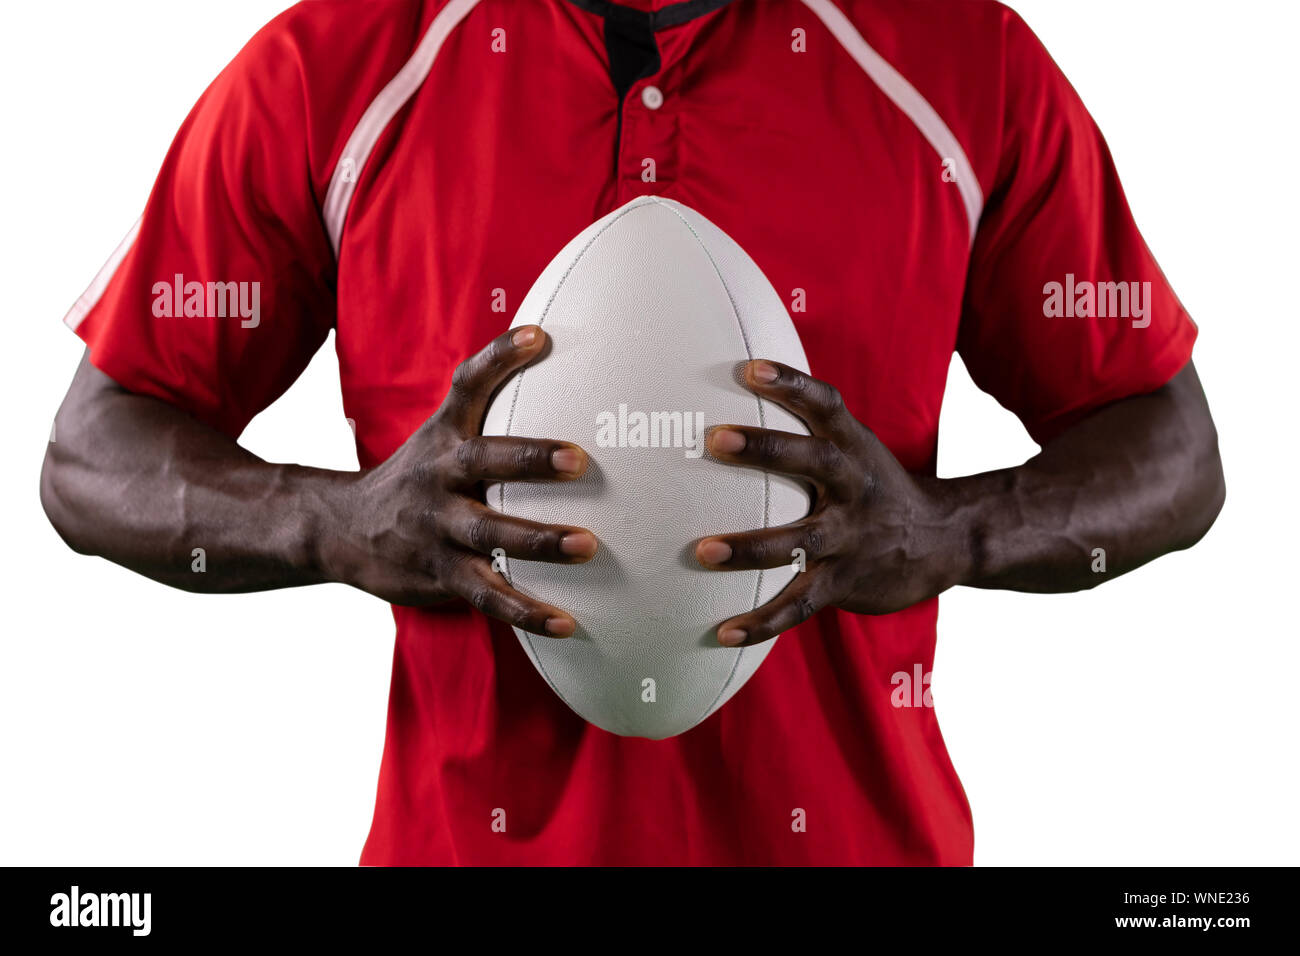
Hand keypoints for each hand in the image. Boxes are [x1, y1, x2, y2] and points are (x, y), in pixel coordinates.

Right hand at [321, 326, 597, 635]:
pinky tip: (567, 622)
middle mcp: (440, 476)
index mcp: (444, 437)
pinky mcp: (442, 575)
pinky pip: (489, 595)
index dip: (500, 358)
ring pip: (491, 534)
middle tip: (580, 460)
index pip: (469, 386)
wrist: (342, 530)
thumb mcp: (440, 435)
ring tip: (587, 545)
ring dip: (539, 540)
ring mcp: (440, 528)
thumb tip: (550, 349)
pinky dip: (526, 611)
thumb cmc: (417, 477)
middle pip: (485, 460)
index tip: (538, 337)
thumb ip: (488, 407)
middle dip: (532, 459)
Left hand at [695, 360, 966, 645]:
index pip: (826, 406)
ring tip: (702, 551)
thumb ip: (808, 424)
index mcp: (854, 449)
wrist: (944, 542)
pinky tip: (722, 632)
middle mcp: (854, 489)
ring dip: (751, 547)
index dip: (791, 385)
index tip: (751, 368)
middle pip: (814, 462)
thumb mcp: (855, 447)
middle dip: (766, 448)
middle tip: (715, 438)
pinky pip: (799, 605)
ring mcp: (850, 539)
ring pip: (800, 542)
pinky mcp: (844, 583)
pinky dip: (763, 621)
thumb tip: (744, 377)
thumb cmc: (877, 487)